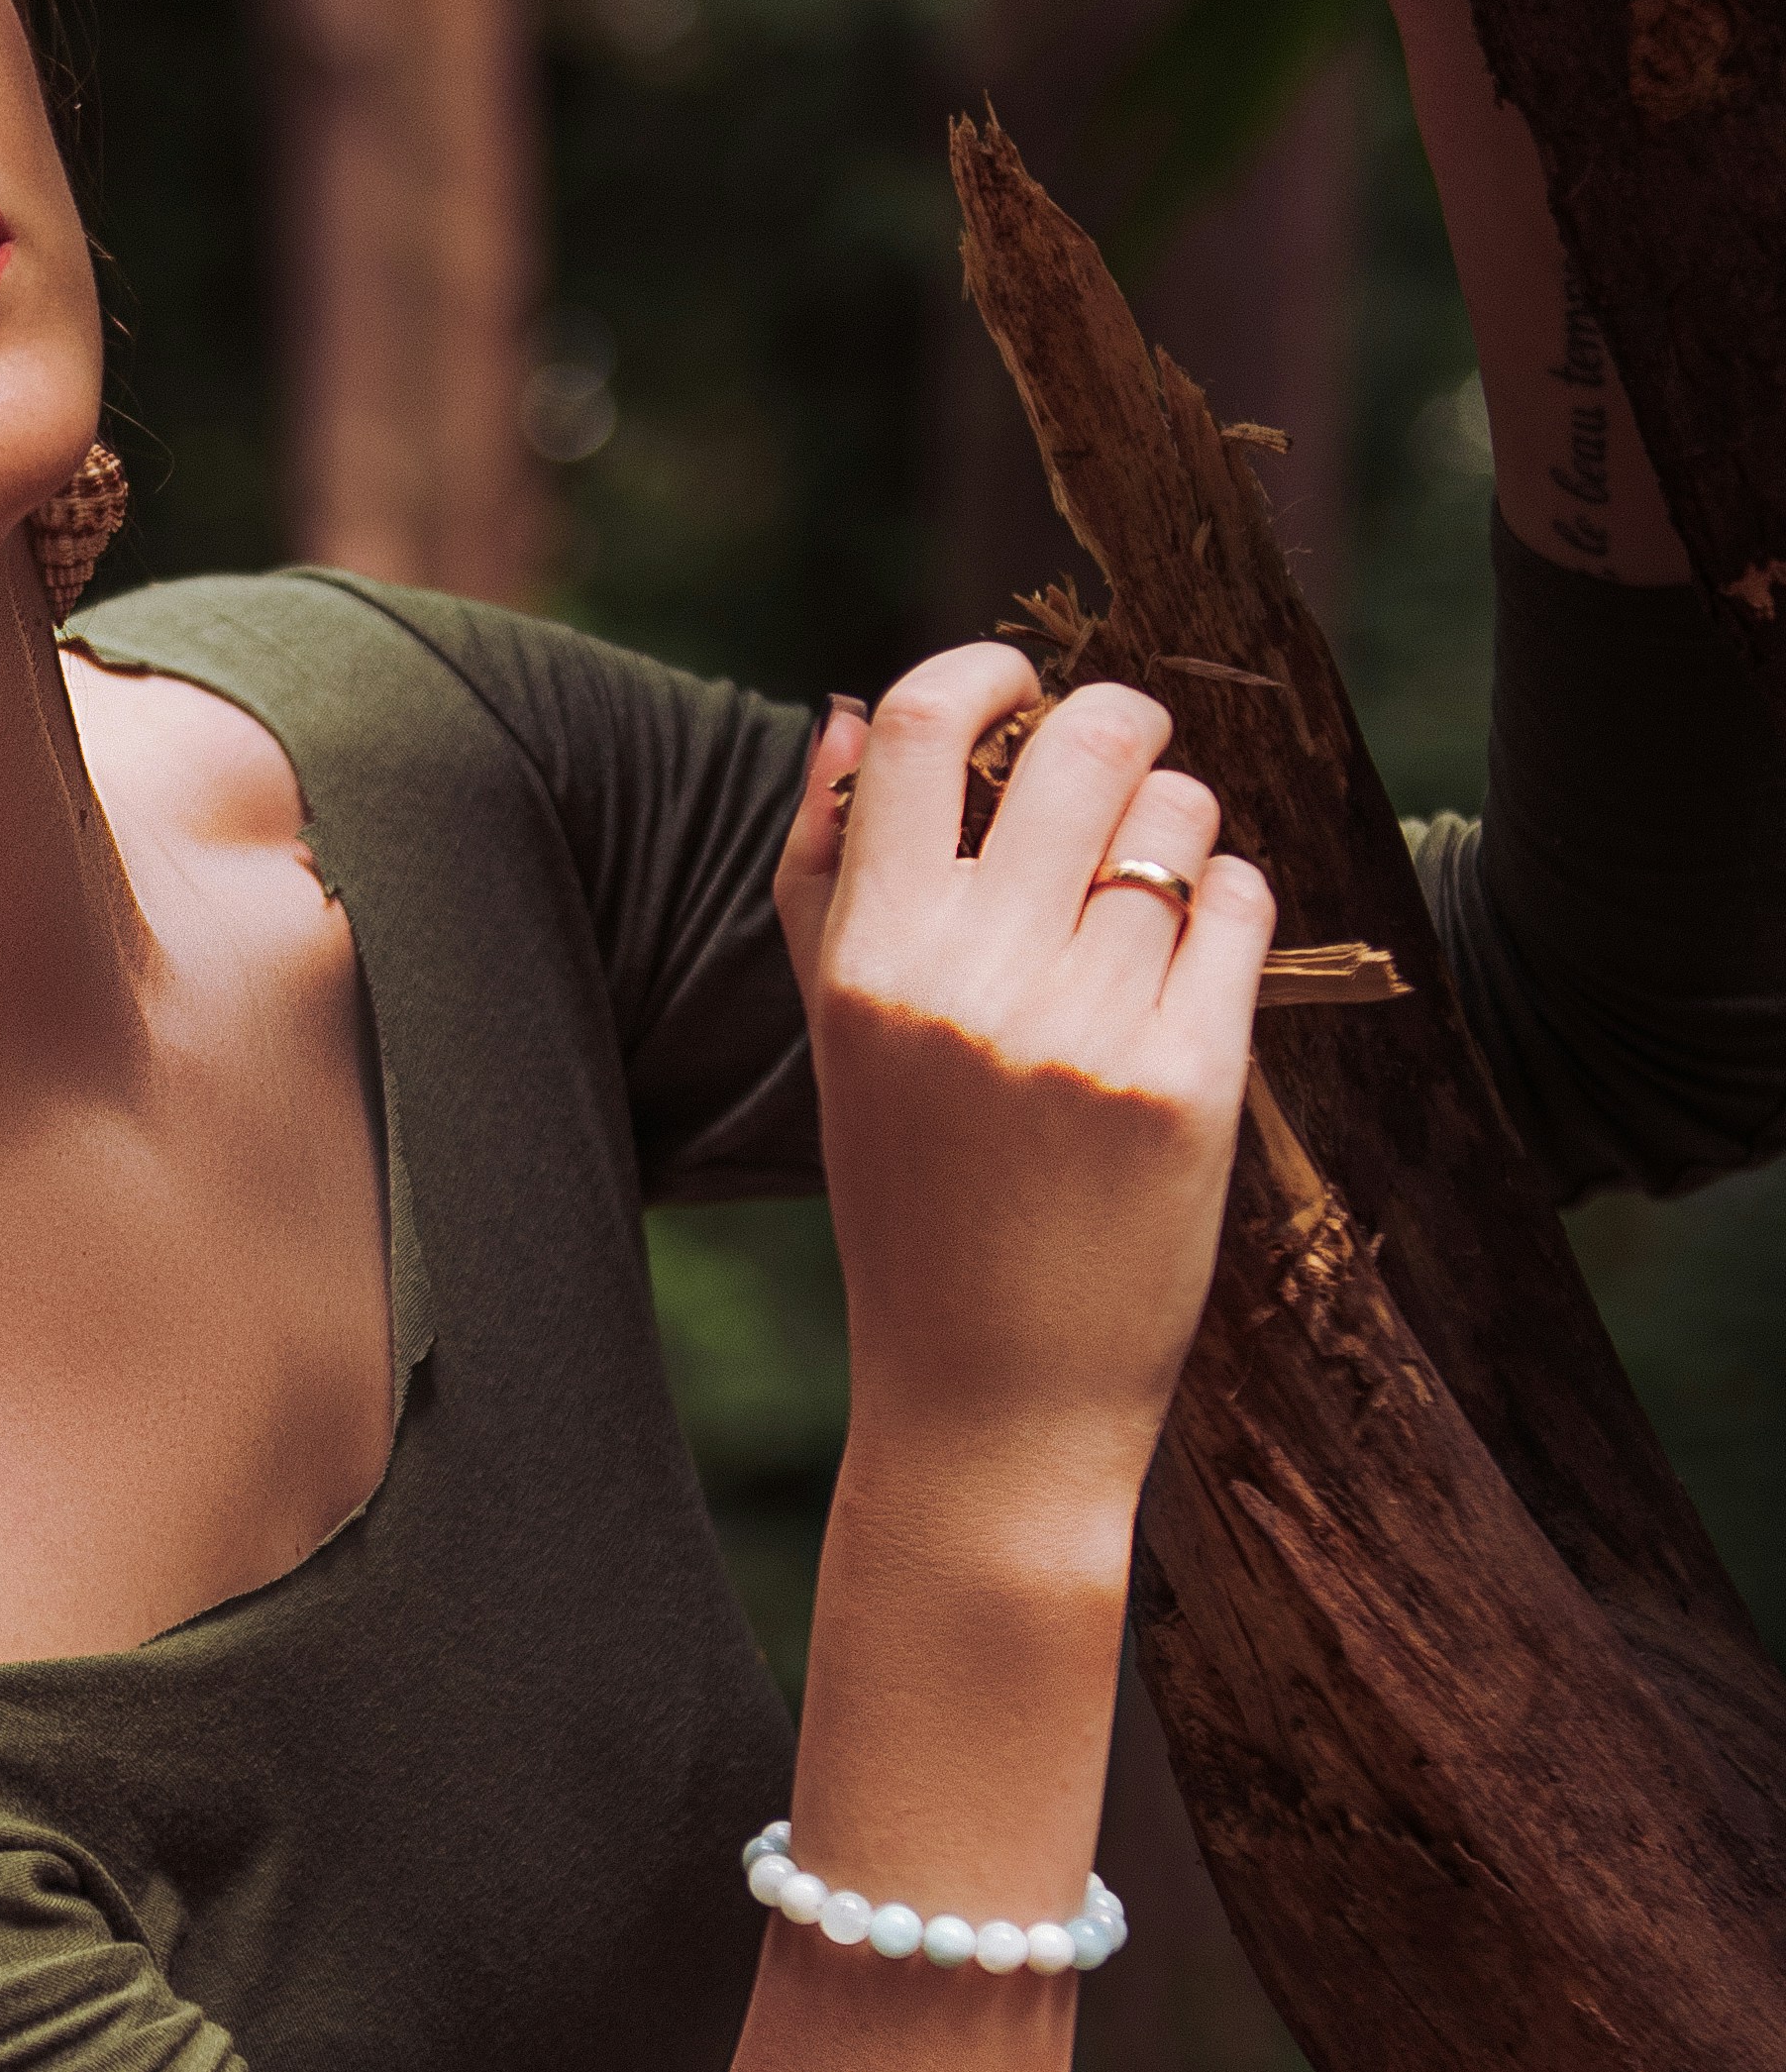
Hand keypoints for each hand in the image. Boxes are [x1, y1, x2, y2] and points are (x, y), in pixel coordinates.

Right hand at [775, 646, 1273, 1513]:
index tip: (1021, 687)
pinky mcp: (1186, 1081)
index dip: (989, 669)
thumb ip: (830, 874)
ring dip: (1182, 831)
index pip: (929, 725)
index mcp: (869, 961)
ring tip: (1155, 898)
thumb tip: (855, 711)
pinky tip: (1195, 959)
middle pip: (1085, 739)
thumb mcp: (840, 1040)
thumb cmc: (910, 1206)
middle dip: (1121, 728)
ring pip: (1181, 822)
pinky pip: (1240, 908)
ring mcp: (1084, 1029)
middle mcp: (971, 980)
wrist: (989, 1401)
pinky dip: (1231, 907)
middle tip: (1126, 767)